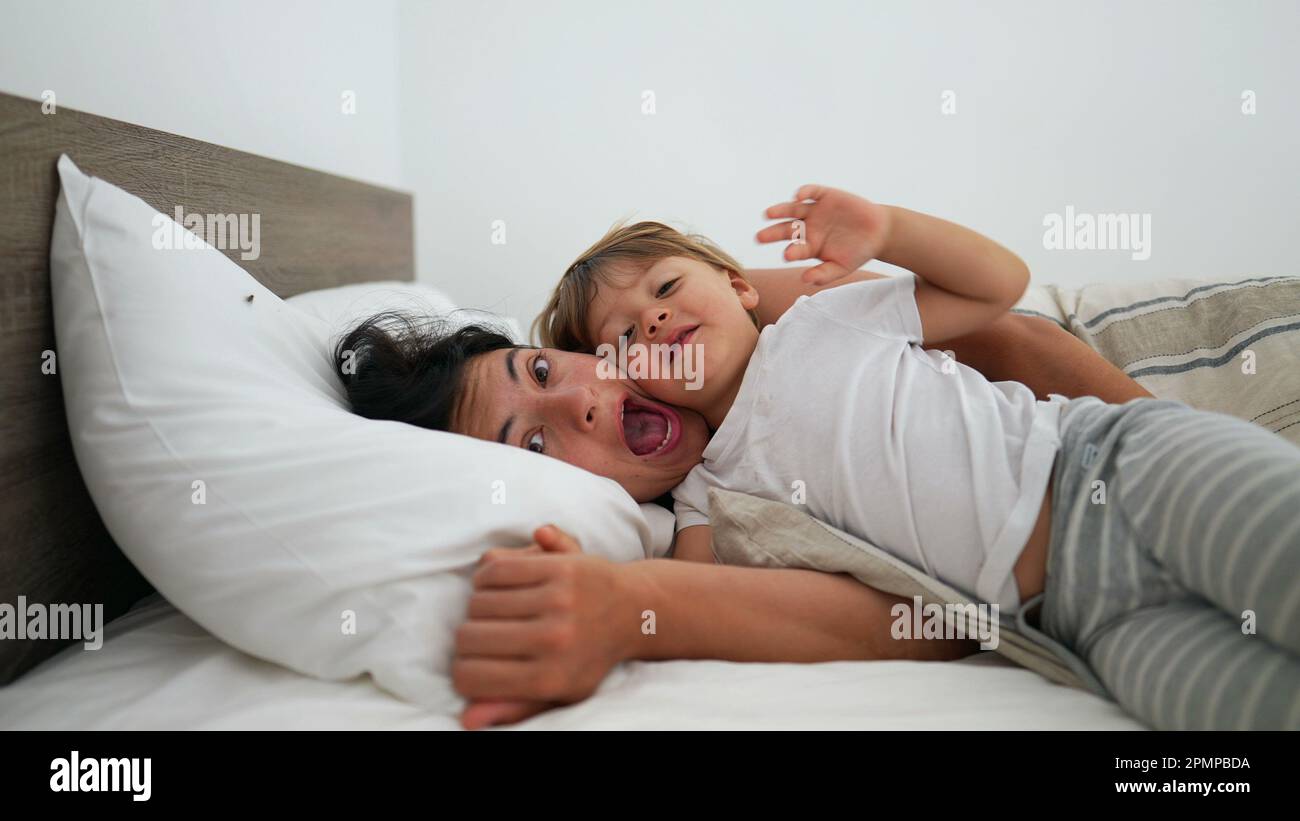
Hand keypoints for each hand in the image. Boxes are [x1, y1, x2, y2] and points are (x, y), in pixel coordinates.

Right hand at [453, 524, 631, 729]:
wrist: (634, 612)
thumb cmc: (588, 658)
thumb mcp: (558, 693)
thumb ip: (513, 707)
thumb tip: (466, 720)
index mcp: (549, 678)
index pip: (470, 677)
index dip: (461, 672)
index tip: (471, 665)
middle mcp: (553, 640)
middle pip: (467, 637)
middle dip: (466, 639)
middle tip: (482, 636)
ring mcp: (558, 600)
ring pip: (477, 601)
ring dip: (477, 606)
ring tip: (494, 611)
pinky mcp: (559, 568)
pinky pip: (494, 569)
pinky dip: (486, 577)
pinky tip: (498, 587)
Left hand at [756, 184, 892, 285]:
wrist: (878, 231)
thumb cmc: (858, 252)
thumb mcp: (842, 267)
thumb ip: (824, 274)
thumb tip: (805, 280)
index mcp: (809, 245)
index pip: (795, 249)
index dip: (791, 252)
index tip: (787, 255)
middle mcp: (808, 227)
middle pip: (786, 229)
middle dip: (772, 233)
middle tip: (760, 238)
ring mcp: (815, 210)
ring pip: (793, 210)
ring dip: (780, 210)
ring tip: (769, 213)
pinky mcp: (826, 195)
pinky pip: (812, 192)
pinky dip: (805, 192)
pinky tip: (798, 196)